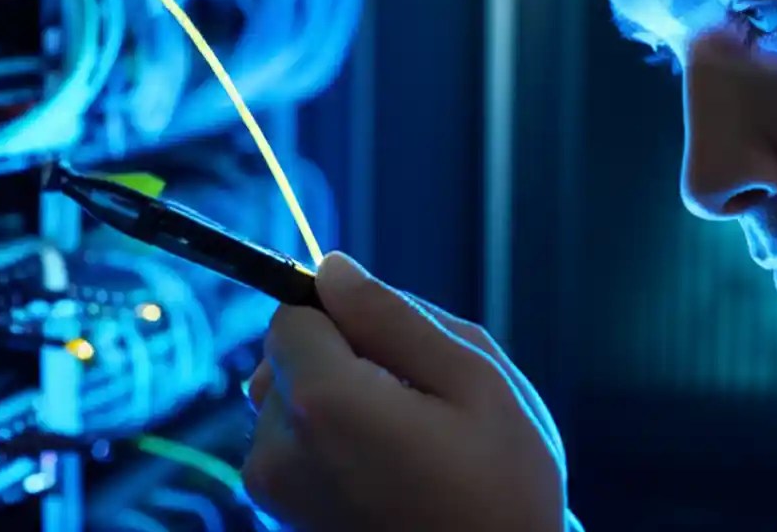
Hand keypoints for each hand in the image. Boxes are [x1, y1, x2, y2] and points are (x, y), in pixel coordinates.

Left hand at [241, 252, 565, 531]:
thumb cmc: (502, 491)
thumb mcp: (475, 380)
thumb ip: (393, 315)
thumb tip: (331, 269)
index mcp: (324, 404)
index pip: (294, 314)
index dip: (346, 319)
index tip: (398, 353)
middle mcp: (278, 449)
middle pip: (287, 357)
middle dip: (343, 361)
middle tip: (418, 404)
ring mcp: (274, 493)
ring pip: (290, 400)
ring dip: (339, 405)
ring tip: (408, 444)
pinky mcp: (281, 518)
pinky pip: (294, 445)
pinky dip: (333, 445)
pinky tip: (389, 474)